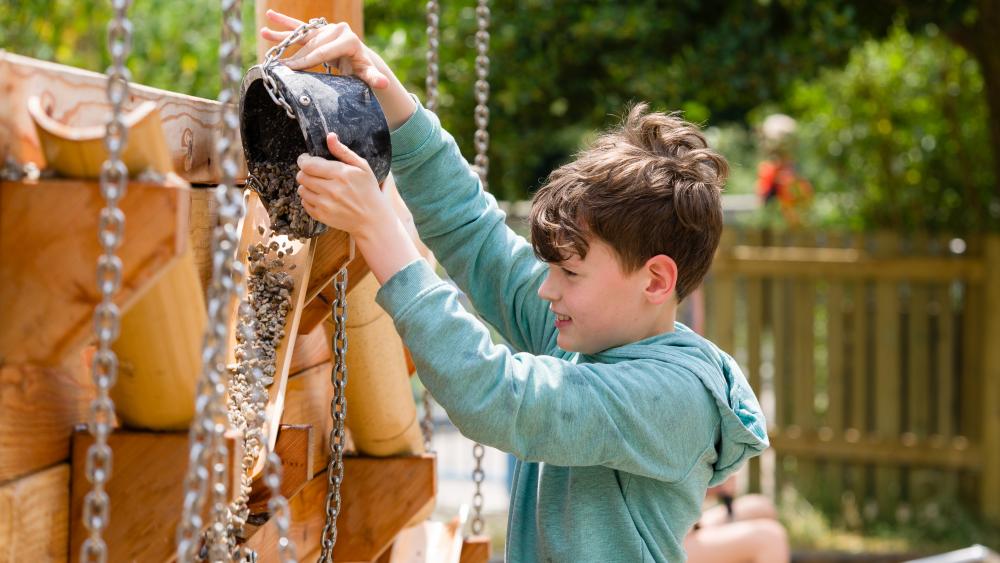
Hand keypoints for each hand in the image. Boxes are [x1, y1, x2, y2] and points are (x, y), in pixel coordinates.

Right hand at [259, 10, 416, 128]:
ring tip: (264, 33)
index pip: (324, 52)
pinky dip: (284, 22)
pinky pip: (299, 27)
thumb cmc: (362, 68)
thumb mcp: (367, 74)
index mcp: (348, 40)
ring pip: (302, 34)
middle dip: (296, 56)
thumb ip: (374, 79)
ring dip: (282, 35)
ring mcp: (326, 28)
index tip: (293, 68)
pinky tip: (270, 16)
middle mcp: (336, 30)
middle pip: (311, 45)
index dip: (308, 61)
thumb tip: (384, 84)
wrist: (359, 58)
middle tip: (280, 65)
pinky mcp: (318, 30)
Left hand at [297, 133, 421, 283]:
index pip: (308, 164)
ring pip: (301, 190)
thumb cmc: (369, 190)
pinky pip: (304, 203)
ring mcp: (325, 204)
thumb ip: (343, 151)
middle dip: (305, 172)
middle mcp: (331, 190)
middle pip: (302, 176)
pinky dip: (309, 199)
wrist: (372, 220)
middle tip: (313, 172)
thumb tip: (329, 136)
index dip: (304, 160)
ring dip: (306, 185)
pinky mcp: (322, 216)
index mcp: (341, 174)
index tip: (307, 159)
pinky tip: (320, 197)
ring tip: (318, 185)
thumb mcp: (362, 167)